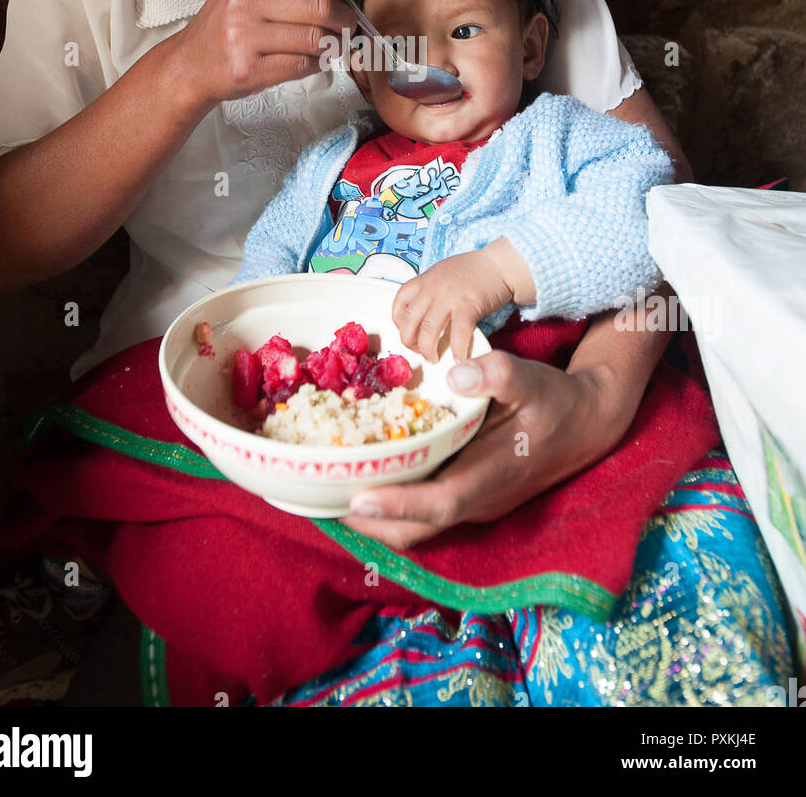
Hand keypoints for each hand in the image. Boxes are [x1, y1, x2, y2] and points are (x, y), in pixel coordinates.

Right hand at [171, 0, 359, 107]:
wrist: (190, 64)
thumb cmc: (227, 23)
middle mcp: (245, 0)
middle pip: (320, 4)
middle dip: (345, 17)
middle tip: (346, 23)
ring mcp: (244, 36)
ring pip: (316, 38)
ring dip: (333, 43)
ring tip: (330, 42)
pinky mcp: (249, 68)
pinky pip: (303, 65)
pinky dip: (317, 64)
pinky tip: (310, 58)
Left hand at [343, 351, 621, 548]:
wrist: (587, 423)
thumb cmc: (556, 401)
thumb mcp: (532, 379)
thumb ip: (498, 374)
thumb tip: (456, 373)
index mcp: (490, 479)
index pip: (437, 504)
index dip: (396, 505)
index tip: (354, 495)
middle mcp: (476, 502)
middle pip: (413, 530)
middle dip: (365, 521)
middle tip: (317, 495)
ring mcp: (471, 503)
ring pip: (413, 526)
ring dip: (371, 516)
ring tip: (326, 489)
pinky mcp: (466, 493)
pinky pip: (420, 510)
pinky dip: (388, 502)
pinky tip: (363, 474)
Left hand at [391, 248, 513, 361]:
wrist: (499, 264)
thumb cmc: (474, 271)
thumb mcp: (442, 275)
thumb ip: (430, 292)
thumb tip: (424, 316)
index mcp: (424, 280)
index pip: (399, 304)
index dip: (398, 323)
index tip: (407, 333)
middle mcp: (431, 289)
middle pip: (409, 323)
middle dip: (411, 343)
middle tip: (420, 351)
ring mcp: (448, 297)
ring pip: (427, 332)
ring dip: (428, 351)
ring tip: (435, 358)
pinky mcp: (467, 306)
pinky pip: (457, 335)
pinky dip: (456, 350)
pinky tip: (459, 357)